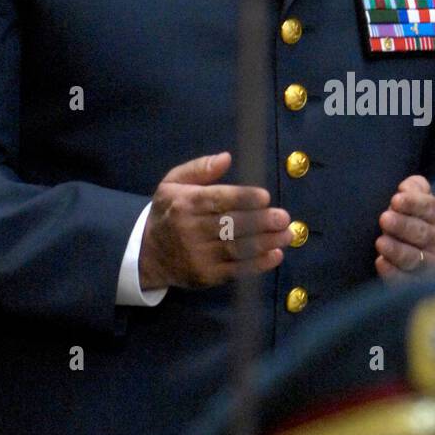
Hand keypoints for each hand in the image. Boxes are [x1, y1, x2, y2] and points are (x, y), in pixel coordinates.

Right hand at [139, 152, 291, 289]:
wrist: (147, 254)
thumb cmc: (168, 212)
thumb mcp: (173, 184)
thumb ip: (199, 168)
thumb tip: (226, 157)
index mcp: (185, 204)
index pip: (217, 200)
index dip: (243, 199)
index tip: (265, 197)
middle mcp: (190, 230)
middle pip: (230, 225)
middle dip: (261, 222)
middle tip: (284, 218)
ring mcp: (198, 256)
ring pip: (236, 249)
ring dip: (265, 242)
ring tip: (287, 235)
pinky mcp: (206, 276)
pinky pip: (236, 270)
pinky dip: (258, 264)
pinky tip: (275, 255)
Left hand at [375, 175, 434, 279]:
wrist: (426, 256)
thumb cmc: (416, 221)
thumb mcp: (420, 200)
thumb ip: (415, 188)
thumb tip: (405, 188)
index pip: (431, 207)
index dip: (414, 203)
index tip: (395, 200)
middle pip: (422, 233)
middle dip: (402, 225)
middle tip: (384, 219)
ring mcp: (431, 265)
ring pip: (414, 258)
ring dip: (396, 250)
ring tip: (381, 242)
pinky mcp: (417, 284)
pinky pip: (404, 280)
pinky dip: (392, 272)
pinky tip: (381, 262)